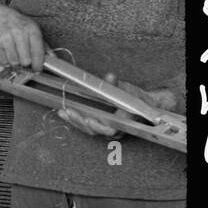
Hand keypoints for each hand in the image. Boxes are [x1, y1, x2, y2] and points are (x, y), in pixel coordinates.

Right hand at [0, 3, 45, 71]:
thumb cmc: (16, 24)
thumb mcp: (32, 29)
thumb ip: (43, 45)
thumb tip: (52, 58)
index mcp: (31, 29)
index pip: (38, 52)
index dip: (38, 64)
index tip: (38, 69)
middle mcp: (19, 32)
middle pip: (26, 60)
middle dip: (26, 65)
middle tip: (25, 63)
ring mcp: (6, 37)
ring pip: (14, 62)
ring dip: (16, 64)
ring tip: (15, 58)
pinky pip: (3, 61)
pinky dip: (6, 62)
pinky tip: (8, 56)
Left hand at [55, 74, 174, 136]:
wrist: (144, 105)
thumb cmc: (137, 98)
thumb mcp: (128, 89)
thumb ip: (116, 85)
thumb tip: (110, 77)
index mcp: (124, 122)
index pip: (110, 129)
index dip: (98, 126)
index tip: (89, 119)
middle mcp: (115, 129)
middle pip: (94, 130)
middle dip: (80, 121)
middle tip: (69, 111)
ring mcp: (107, 128)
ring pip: (89, 129)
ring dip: (74, 121)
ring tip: (62, 112)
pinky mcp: (101, 126)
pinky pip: (87, 127)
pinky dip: (75, 121)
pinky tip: (64, 113)